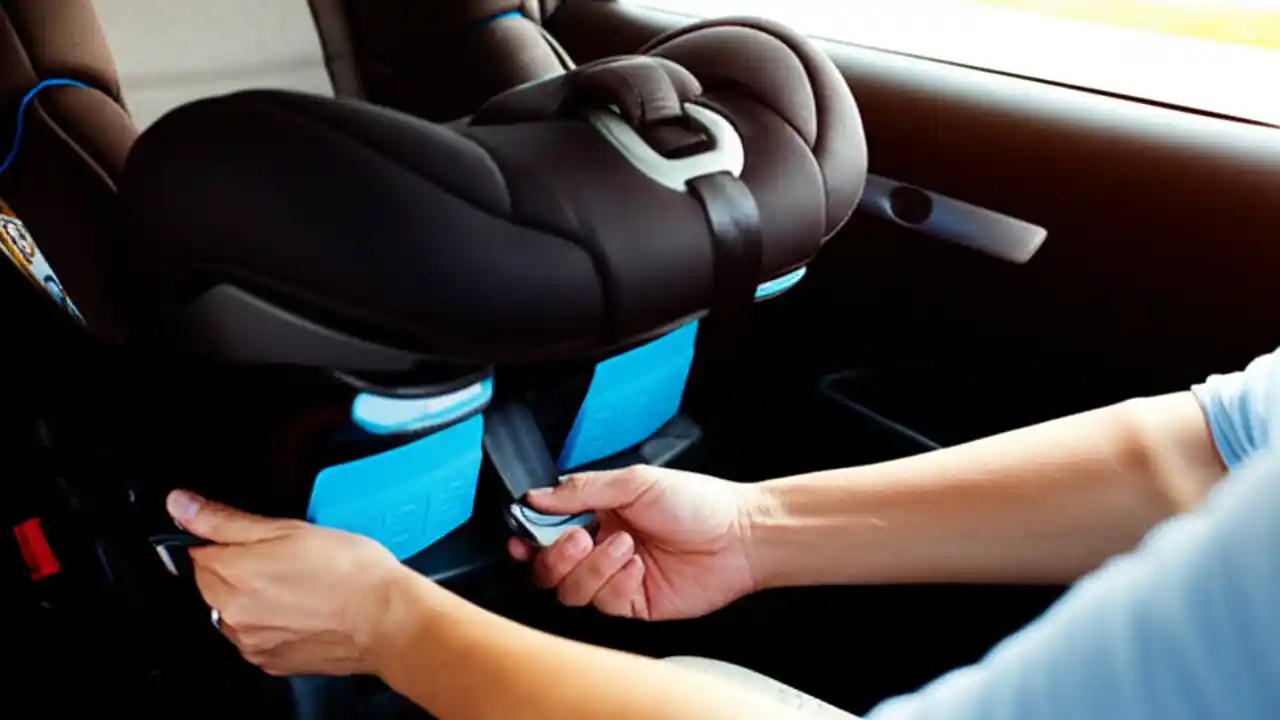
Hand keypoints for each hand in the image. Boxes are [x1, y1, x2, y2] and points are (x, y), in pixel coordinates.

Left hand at [166, 490, 412, 676]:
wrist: (387, 619)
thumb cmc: (350, 571)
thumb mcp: (289, 528)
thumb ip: (227, 519)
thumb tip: (180, 504)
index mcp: (232, 574)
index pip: (199, 550)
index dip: (229, 539)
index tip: (259, 540)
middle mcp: (232, 614)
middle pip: (212, 583)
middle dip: (238, 569)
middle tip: (286, 560)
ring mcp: (251, 643)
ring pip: (233, 612)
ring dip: (252, 599)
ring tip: (299, 587)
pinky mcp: (270, 663)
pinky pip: (255, 638)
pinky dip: (270, 624)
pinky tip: (303, 612)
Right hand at [508, 466, 763, 620]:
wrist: (739, 536)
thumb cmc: (698, 503)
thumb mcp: (635, 482)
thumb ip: (582, 489)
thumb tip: (536, 496)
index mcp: (597, 513)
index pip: (545, 530)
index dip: (527, 537)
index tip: (522, 537)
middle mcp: (601, 547)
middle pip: (548, 568)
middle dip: (556, 556)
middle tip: (579, 539)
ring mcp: (615, 578)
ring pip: (571, 590)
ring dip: (593, 568)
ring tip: (625, 546)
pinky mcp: (632, 604)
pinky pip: (604, 604)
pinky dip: (618, 584)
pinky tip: (640, 567)